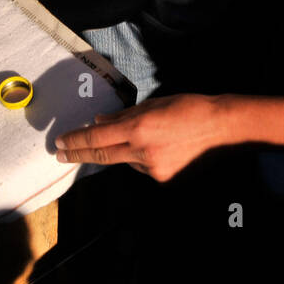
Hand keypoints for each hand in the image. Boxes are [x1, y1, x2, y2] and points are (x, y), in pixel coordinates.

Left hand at [54, 94, 232, 181]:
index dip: (75, 140)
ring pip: (126, 160)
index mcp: (139, 128)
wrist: (224, 130)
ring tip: (148, 137)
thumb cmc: (190, 108)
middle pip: (102, 155)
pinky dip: (144, 158)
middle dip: (78, 153)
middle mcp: (142, 151)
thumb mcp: (155, 104)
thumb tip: (99, 122)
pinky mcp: (163, 179)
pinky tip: (162, 147)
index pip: (97, 137)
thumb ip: (125, 116)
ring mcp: (153, 168)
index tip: (59, 142)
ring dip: (124, 151)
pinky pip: (143, 168)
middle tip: (60, 154)